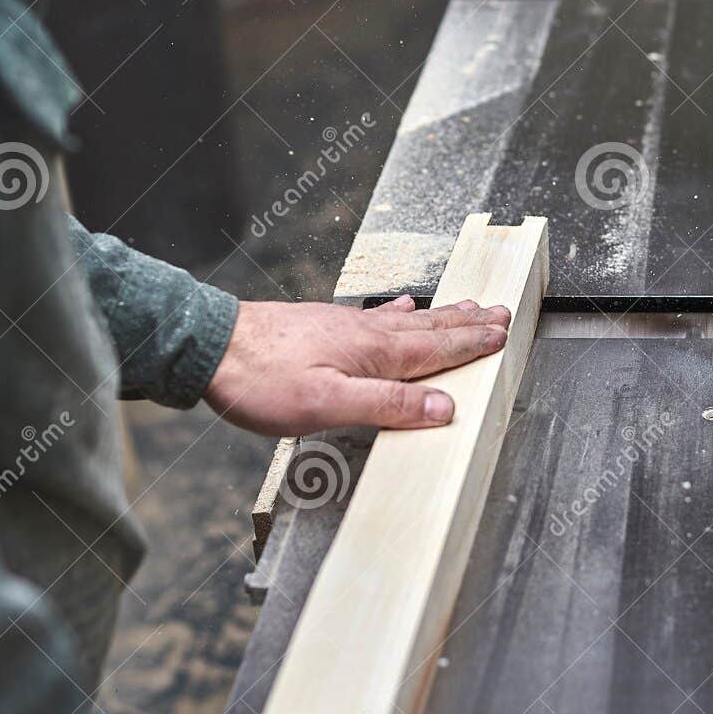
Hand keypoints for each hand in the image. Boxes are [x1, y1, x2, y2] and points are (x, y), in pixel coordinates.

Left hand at [207, 294, 511, 434]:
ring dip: (441, 315)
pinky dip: (398, 313)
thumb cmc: (260, 379)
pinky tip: (400, 309)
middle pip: (429, 326)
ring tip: (468, 306)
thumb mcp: (327, 404)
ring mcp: (343, 327)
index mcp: (373, 353)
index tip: (503, 334)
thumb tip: (443, 407)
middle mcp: (364, 333)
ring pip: (406, 320)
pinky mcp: (323, 327)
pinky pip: (377, 318)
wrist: (210, 347)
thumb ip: (387, 405)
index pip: (436, 347)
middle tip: (500, 311)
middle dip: (467, 322)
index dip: (472, 343)